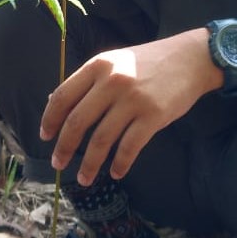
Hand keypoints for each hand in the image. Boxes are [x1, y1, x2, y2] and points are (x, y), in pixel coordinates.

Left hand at [40, 31, 212, 185]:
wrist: (191, 59)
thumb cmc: (149, 62)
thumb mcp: (115, 61)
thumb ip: (88, 81)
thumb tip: (54, 103)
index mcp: (98, 66)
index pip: (63, 96)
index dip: (50, 120)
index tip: (45, 137)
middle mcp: (112, 82)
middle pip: (77, 122)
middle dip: (64, 148)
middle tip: (58, 164)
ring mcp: (133, 100)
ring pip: (101, 140)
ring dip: (90, 164)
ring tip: (84, 178)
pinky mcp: (153, 116)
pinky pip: (129, 148)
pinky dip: (120, 164)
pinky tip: (116, 173)